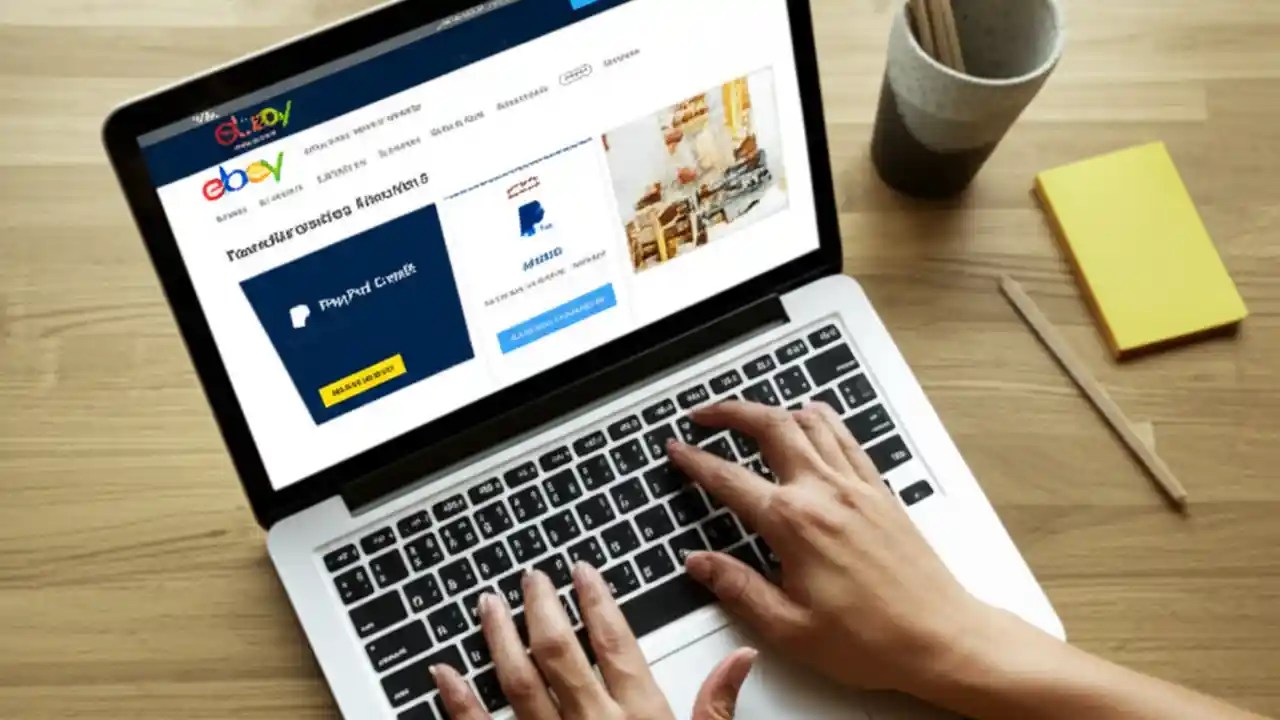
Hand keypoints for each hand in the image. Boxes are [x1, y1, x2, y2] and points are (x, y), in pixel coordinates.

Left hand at [433, 562, 757, 719]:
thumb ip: (717, 707)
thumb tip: (739, 658)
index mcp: (640, 718)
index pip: (615, 643)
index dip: (597, 600)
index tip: (581, 571)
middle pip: (559, 652)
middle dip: (542, 607)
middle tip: (530, 576)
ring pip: (518, 682)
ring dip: (498, 639)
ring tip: (485, 604)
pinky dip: (458, 702)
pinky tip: (442, 672)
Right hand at [667, 401, 1003, 697]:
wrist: (939, 639)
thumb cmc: (871, 640)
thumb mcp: (788, 628)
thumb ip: (737, 588)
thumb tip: (699, 563)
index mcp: (795, 525)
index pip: (730, 479)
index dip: (696, 461)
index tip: (678, 450)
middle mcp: (825, 494)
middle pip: (771, 427)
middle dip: (730, 412)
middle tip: (704, 413)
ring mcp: (857, 487)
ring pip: (810, 422)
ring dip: (774, 408)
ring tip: (751, 411)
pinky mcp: (881, 492)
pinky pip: (846, 438)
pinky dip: (821, 420)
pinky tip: (811, 421)